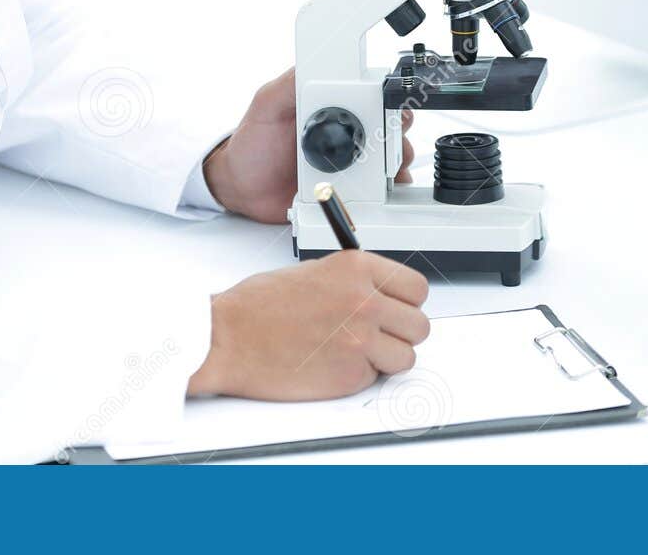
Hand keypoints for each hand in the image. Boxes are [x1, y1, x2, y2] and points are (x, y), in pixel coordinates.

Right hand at [187, 251, 429, 399]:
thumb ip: (354, 281)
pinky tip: (330, 364)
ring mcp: (360, 341)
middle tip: (377, 335)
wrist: (228, 338)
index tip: (397, 309)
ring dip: (386, 358)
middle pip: (419, 326)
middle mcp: (365, 302)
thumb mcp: (314, 272)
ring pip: (406, 357)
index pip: (416, 289)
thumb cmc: (259, 306)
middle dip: (401, 333)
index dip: (406, 303)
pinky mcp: (350, 375)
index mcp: (356, 269)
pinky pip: (376, 378)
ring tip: (353, 352)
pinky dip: (358, 375)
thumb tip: (383, 295)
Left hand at [203, 68, 415, 223]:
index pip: (373, 91)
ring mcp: (354, 157)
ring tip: (386, 168)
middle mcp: (349, 126)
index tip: (385, 109)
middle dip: (398, 132)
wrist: (243, 187)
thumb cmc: (253, 142)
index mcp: (333, 100)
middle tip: (386, 143)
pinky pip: (382, 187)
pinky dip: (390, 186)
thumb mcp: (266, 104)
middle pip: (392, 123)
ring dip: (396, 161)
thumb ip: (289, 84)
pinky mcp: (353, 186)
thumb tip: (317, 66)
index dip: (386, 98)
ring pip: (393, 155)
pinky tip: (386, 186)